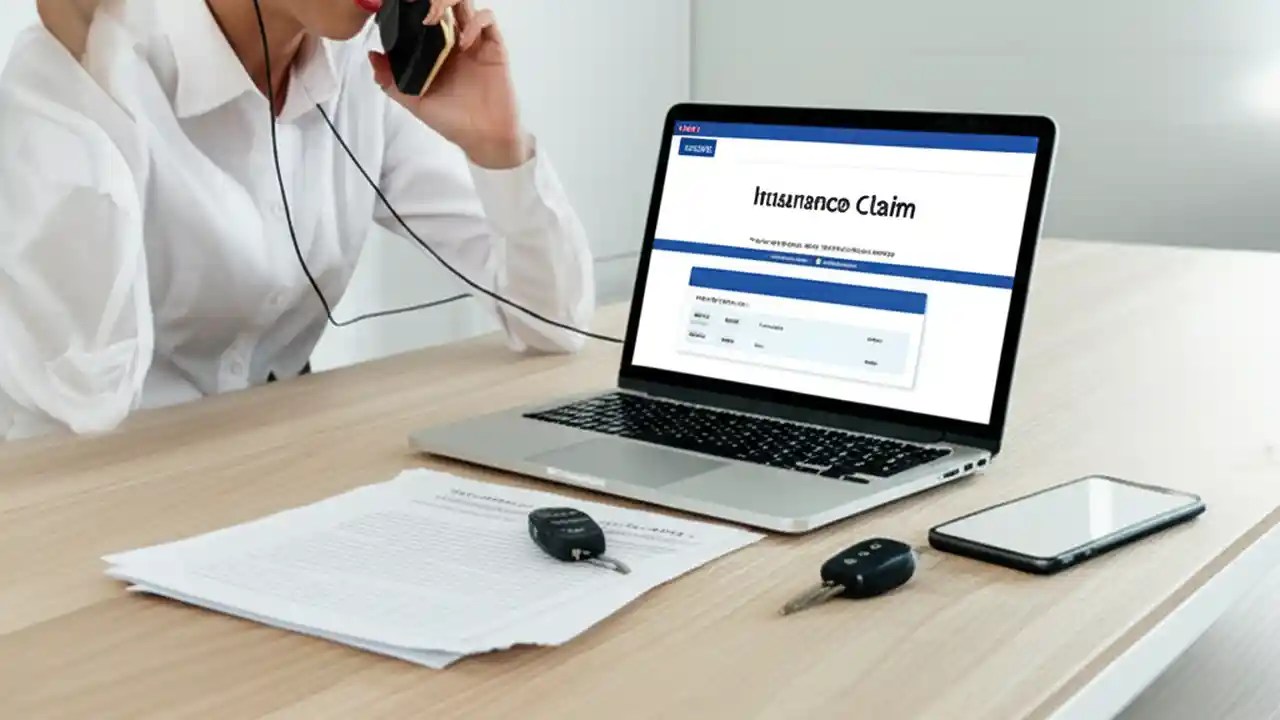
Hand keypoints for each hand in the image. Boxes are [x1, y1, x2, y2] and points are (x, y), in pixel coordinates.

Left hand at [369, 0, 528, 168]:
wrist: (484, 137)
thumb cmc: (453, 122)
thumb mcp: (414, 102)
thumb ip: (391, 81)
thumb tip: (373, 56)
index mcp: (434, 50)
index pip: (424, 16)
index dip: (414, 8)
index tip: (402, 8)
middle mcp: (454, 41)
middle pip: (446, 4)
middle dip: (433, 0)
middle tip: (420, 8)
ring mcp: (475, 42)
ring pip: (465, 5)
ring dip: (451, 2)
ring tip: (435, 16)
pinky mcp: (494, 47)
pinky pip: (487, 20)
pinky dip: (475, 22)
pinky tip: (463, 41)